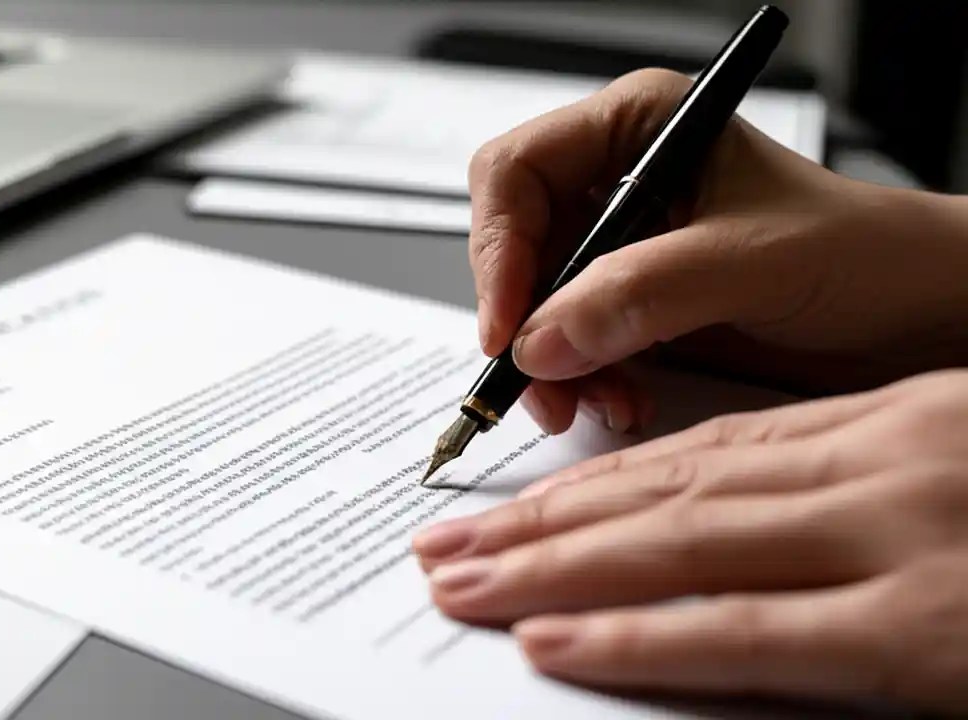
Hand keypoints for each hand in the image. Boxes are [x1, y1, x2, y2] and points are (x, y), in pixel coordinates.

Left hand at [413, 369, 967, 714]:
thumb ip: (859, 486)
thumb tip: (751, 519)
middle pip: (668, 487)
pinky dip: (636, 636)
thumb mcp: (963, 469)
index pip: (709, 448)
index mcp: (892, 422)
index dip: (595, 480)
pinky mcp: (920, 626)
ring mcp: (898, 538)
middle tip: (449, 543)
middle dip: (543, 520)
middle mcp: (881, 464)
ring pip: (679, 543)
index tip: (520, 502)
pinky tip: (551, 641)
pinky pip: (743, 630)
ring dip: (553, 567)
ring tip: (463, 583)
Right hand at [468, 68, 967, 434]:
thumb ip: (645, 290)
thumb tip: (541, 336)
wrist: (915, 319)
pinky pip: (567, 344)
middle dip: (523, 321)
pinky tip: (621, 398)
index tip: (509, 326)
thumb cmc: (866, 255)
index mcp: (639, 129)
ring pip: (534, 304)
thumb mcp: (756, 261)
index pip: (517, 173)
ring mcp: (621, 248)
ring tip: (594, 400)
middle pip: (515, 246)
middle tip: (540, 381)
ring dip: (552, 364)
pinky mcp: (630, 305)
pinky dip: (581, 381)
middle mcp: (618, 182)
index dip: (499, 248)